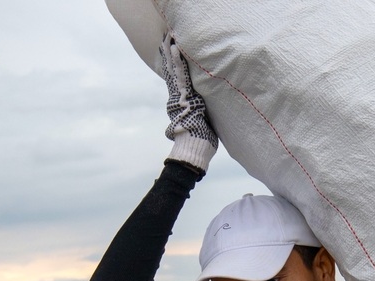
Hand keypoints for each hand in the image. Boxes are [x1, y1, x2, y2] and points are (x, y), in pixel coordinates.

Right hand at [159, 33, 217, 172]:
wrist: (194, 148)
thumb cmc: (201, 142)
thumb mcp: (202, 124)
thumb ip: (201, 116)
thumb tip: (205, 115)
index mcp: (184, 102)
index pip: (179, 80)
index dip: (176, 66)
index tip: (174, 53)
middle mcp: (179, 97)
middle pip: (174, 72)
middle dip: (171, 55)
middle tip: (168, 37)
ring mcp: (181, 96)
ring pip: (176, 71)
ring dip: (173, 54)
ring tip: (171, 37)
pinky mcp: (184, 95)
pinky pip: (181, 75)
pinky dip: (178, 62)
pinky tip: (176, 49)